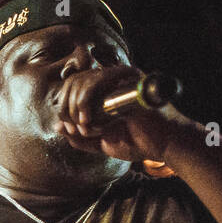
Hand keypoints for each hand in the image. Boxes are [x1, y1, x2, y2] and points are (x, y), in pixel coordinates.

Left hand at [55, 64, 190, 162]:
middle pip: (74, 82)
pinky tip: (91, 121)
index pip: (73, 87)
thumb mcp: (101, 143)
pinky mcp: (130, 78)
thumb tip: (57, 127)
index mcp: (104, 92)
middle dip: (67, 108)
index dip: (64, 107)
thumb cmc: (137, 142)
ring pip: (83, 81)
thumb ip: (79, 137)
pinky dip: (88, 103)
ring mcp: (121, 77)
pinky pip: (99, 82)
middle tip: (77, 129)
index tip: (70, 129)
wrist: (163, 145)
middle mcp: (111, 81)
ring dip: (77, 107)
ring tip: (87, 127)